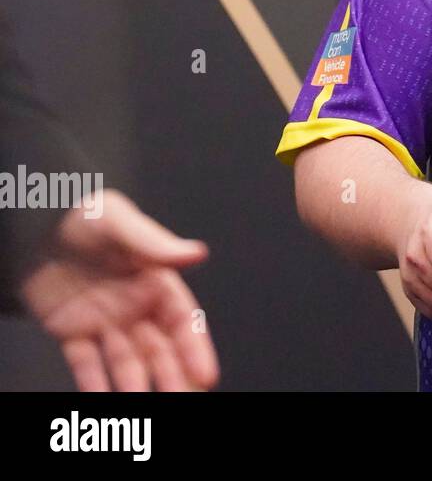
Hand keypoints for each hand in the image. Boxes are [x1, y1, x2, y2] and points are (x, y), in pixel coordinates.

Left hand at [19, 188, 219, 391]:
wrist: (33, 222)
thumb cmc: (83, 212)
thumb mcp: (119, 222)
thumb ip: (156, 244)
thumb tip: (198, 253)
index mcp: (156, 281)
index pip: (182, 320)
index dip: (195, 348)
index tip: (205, 375)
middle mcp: (136, 306)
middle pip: (160, 349)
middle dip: (173, 377)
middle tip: (182, 401)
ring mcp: (105, 321)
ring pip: (126, 362)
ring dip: (135, 387)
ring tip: (140, 410)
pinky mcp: (72, 331)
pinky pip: (85, 364)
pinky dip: (93, 384)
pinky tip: (100, 402)